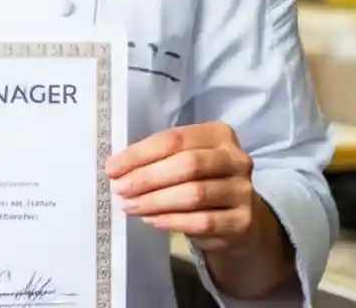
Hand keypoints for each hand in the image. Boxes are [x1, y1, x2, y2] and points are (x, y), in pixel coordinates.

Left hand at [105, 122, 255, 252]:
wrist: (234, 217)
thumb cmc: (200, 180)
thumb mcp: (182, 160)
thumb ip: (156, 158)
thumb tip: (117, 168)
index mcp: (219, 134)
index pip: (175, 139)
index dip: (140, 154)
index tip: (112, 168)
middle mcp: (236, 159)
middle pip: (187, 165)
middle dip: (147, 178)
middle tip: (120, 189)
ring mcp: (242, 191)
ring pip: (194, 194)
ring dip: (155, 201)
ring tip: (130, 206)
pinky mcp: (241, 221)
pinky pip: (202, 221)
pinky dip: (171, 220)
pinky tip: (151, 220)